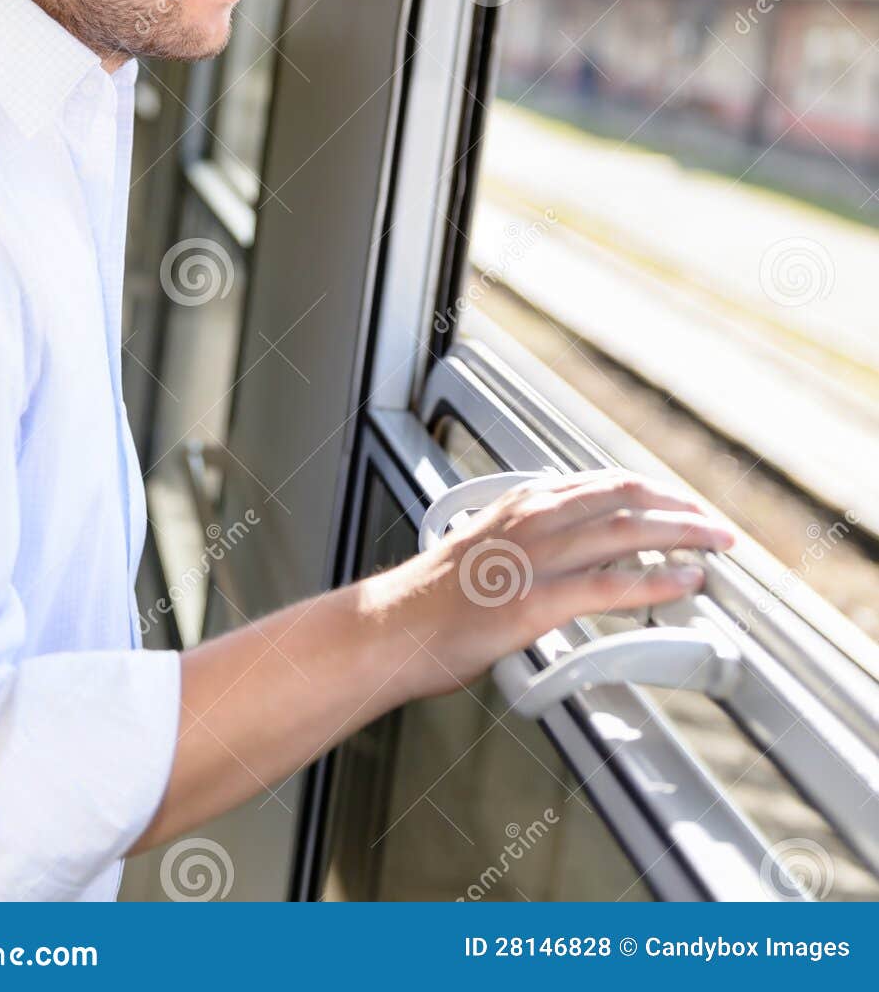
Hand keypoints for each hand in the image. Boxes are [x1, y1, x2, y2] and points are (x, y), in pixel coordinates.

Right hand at [383, 469, 735, 699]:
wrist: (392, 628)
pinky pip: (609, 586)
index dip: (654, 491)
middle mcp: (532, 519)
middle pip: (625, 498)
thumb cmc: (433, 599)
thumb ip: (529, 541)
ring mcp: (535, 559)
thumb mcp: (485, 546)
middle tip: (717, 524)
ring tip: (718, 545)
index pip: (604, 482)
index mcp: (522, 503)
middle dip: (680, 508)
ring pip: (625, 532)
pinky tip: (685, 583)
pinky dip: (656, 581)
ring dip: (681, 535)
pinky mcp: (535, 603)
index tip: (684, 504)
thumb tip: (567, 554)